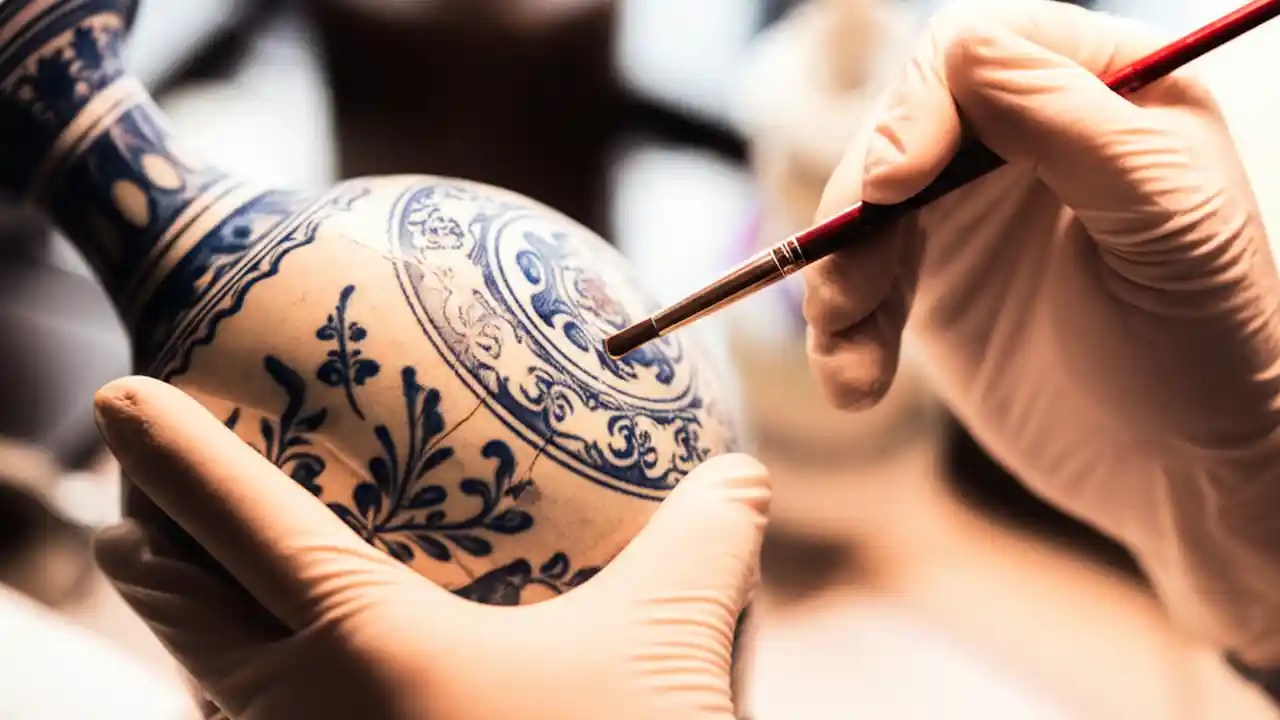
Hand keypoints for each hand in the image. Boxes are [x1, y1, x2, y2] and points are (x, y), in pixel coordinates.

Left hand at [91, 377, 769, 719]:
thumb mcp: (668, 646)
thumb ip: (707, 537)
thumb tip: (742, 473)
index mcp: (363, 644)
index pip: (240, 522)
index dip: (169, 452)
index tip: (115, 400)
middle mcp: (301, 717)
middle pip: (182, 615)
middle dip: (146, 554)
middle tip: (130, 511)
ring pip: (212, 693)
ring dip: (193, 637)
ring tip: (196, 599)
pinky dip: (253, 704)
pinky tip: (298, 698)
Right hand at [805, 0, 1279, 667]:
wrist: (1187, 474)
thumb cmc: (1212, 343)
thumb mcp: (1163, 218)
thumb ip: (1070, 124)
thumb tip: (963, 50)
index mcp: (1102, 91)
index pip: (977, 52)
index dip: (917, 104)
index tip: (894, 185)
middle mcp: (1026, 137)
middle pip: (899, 124)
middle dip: (861, 200)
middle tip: (852, 279)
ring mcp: (970, 209)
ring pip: (863, 205)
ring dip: (840, 272)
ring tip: (847, 337)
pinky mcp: (932, 280)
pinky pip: (858, 279)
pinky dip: (843, 329)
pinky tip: (856, 381)